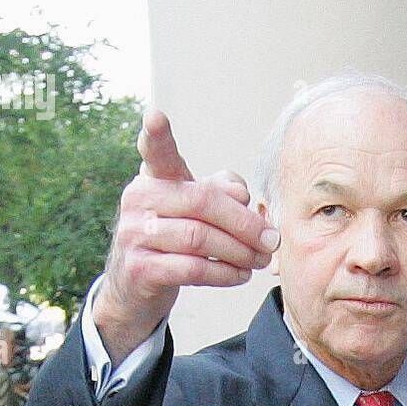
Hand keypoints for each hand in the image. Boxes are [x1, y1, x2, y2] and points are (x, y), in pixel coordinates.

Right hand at [95, 109, 279, 364]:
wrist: (134, 289)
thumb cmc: (174, 242)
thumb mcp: (193, 212)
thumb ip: (219, 193)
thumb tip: (243, 194)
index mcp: (153, 180)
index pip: (155, 154)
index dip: (155, 136)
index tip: (156, 116)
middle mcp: (139, 201)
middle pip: (201, 202)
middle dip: (245, 223)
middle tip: (272, 241)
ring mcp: (134, 235)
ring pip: (200, 238)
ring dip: (240, 252)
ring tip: (259, 261)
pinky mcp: (140, 269)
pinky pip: (193, 269)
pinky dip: (224, 273)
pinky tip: (240, 275)